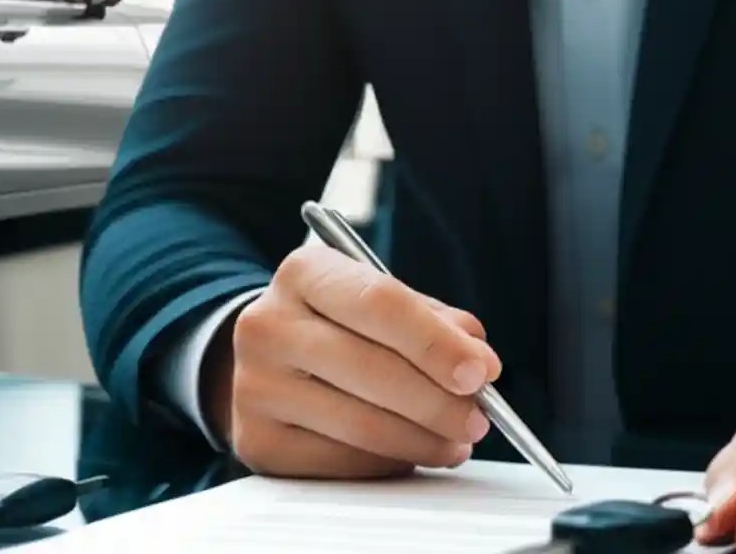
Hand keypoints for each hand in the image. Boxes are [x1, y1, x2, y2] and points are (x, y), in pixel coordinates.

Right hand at [203, 245, 500, 477]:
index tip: (481, 371)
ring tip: (455, 440)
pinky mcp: (258, 441)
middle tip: (479, 418)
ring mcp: (255, 387)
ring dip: (423, 440)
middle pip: (371, 368)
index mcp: (304, 273)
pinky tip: (410, 453)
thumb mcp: (380, 300)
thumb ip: (434, 323)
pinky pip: (341, 462)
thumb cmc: (339, 324)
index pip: (379, 304)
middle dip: (439, 401)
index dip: (436, 343)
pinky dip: (389, 463)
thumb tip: (478, 362)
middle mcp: (268, 326)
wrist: (269, 356)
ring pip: (360, 425)